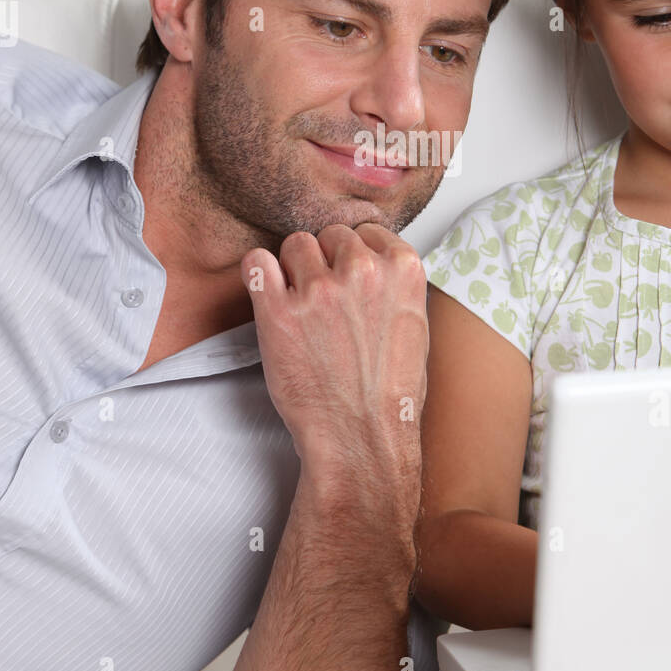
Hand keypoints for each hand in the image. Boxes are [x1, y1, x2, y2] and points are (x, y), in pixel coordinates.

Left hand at [241, 223, 427, 520]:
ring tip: (301, 306)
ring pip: (295, 244)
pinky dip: (259, 275)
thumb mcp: (413, 326)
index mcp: (403, 270)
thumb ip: (394, 284)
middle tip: (325, 300)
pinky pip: (257, 263)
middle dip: (326, 261)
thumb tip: (372, 261)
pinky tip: (268, 296)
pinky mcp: (278, 311)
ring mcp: (318, 290)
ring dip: (294, 269)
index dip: (355, 254)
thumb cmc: (389, 395)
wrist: (361, 440)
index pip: (367, 230)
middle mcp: (362, 272)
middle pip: (330, 234)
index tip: (349, 277)